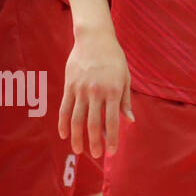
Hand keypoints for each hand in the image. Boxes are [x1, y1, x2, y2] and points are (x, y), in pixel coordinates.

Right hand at [59, 23, 132, 158]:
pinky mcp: (69, 86)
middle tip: (96, 155)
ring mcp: (81, 90)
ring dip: (77, 137)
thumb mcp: (126, 78)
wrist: (95, 39)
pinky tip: (65, 135)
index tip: (112, 152)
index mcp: (114, 91)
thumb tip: (130, 121)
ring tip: (78, 151)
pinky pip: (65, 109)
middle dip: (95, 142)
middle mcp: (97, 92)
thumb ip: (126, 101)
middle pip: (93, 123)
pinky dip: (64, 123)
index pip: (113, 121)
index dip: (112, 138)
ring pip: (77, 119)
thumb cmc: (114, 59)